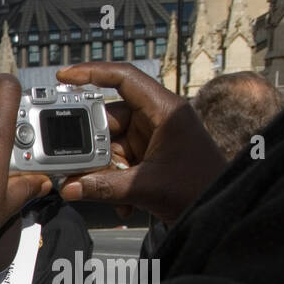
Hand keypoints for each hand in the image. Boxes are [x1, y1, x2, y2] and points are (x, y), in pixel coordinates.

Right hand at [55, 62, 226, 225]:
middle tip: (76, 165)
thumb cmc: (200, 189)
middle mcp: (157, 119)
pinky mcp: (148, 157)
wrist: (219, 210)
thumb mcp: (145, 188)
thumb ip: (103, 187)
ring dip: (103, 171)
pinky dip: (113, 181)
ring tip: (107, 191)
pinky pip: (118, 162)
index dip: (92, 73)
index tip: (64, 77)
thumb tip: (68, 187)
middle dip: (91, 146)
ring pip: (110, 145)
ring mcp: (152, 138)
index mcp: (164, 111)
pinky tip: (122, 202)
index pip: (124, 79)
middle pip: (109, 119)